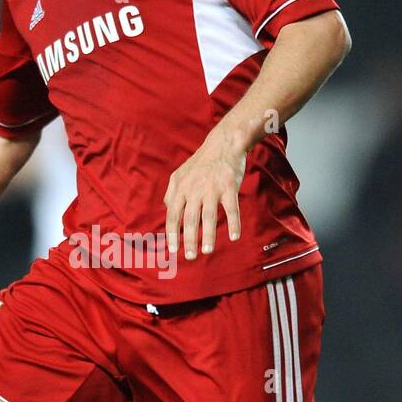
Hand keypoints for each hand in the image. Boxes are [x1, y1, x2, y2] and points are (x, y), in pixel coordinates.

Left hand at [164, 127, 245, 260]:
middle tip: (191, 257)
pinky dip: (234, 223)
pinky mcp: (229, 186)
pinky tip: (234, 237)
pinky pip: (231, 209)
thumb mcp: (181, 174)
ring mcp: (212, 188)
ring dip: (208, 236)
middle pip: (189, 219)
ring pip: (209, 216)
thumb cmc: (201, 163)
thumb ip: (172, 192)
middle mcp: (194, 189)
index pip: (173, 215)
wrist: (223, 144)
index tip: (173, 250)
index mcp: (180, 188)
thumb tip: (167, 209)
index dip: (172, 233)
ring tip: (207, 251)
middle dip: (189, 240)